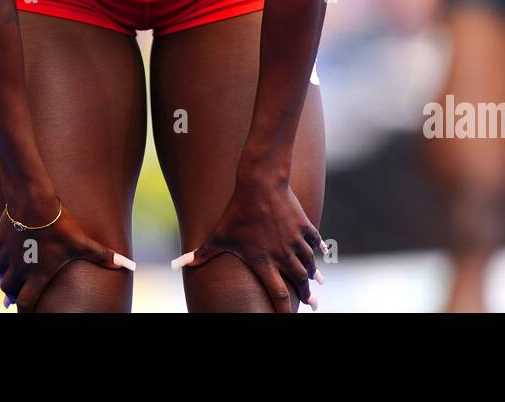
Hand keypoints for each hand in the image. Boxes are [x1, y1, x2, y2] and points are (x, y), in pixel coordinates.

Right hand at [0, 196, 134, 310]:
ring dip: (4, 271)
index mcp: (37, 275)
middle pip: (8, 290)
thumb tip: (127, 265)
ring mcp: (6, 254)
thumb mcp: (82, 242)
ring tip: (13, 267)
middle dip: (13, 291)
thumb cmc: (60, 225)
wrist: (34, 201)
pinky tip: (6, 246)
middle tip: (19, 288)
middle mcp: (18, 269)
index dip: (26, 310)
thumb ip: (103, 256)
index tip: (27, 310)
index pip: (26, 304)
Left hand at [171, 178, 325, 311]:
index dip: (284, 310)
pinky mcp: (304, 226)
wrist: (260, 186)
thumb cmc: (238, 212)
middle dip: (306, 294)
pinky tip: (323, 251)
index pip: (278, 294)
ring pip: (310, 264)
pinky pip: (316, 241)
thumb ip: (203, 253)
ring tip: (316, 281)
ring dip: (313, 274)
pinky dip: (320, 248)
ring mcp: (295, 241)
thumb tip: (182, 264)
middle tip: (312, 303)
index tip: (288, 318)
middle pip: (300, 282)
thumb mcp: (219, 235)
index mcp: (264, 262)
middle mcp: (283, 256)